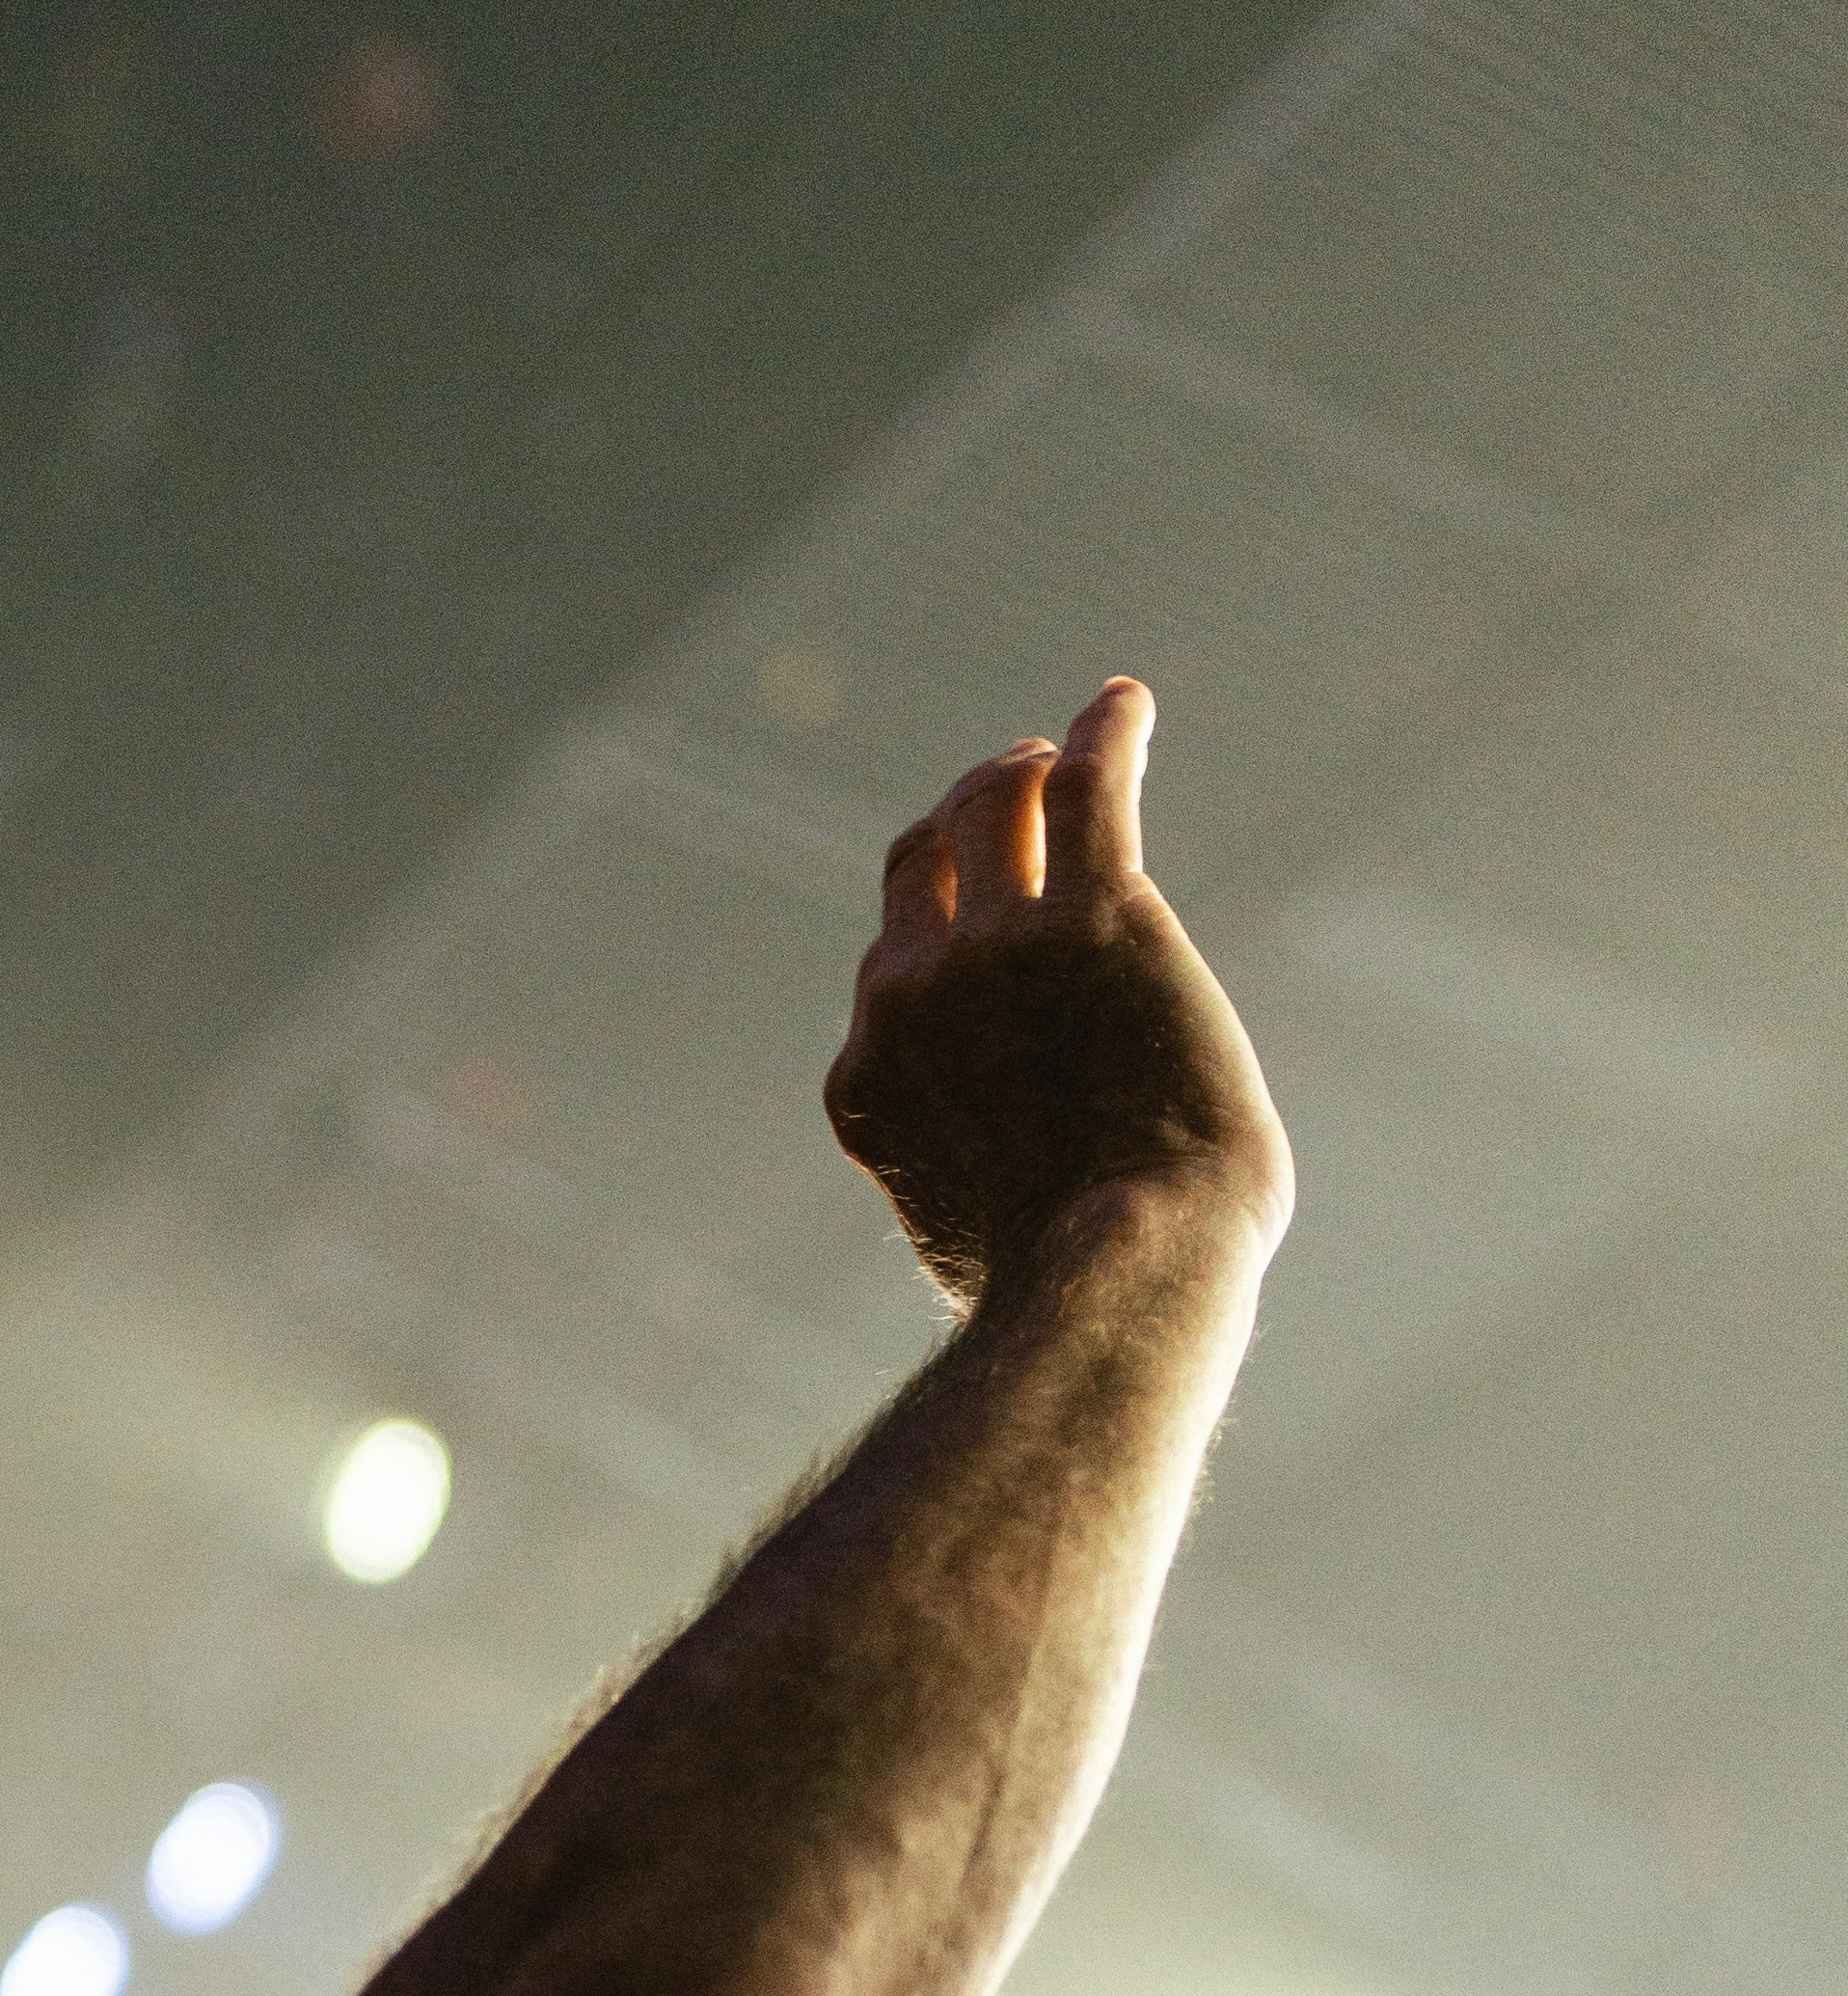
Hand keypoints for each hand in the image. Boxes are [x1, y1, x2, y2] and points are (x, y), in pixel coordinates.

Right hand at [825, 680, 1289, 1313]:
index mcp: (869, 1084)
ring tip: (1063, 752)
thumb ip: (964, 1185)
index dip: (940, 933)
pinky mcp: (1096, 914)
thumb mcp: (972, 1243)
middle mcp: (912, 998)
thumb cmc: (1074, 1290)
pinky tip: (1124, 705)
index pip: (890, 970)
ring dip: (1021, 769)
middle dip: (961, 822)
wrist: (1121, 1275)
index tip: (986, 914)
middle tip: (1012, 792)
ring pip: (993, 805)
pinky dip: (1103, 732)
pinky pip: (1087, 785)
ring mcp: (996, 949)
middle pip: (919, 863)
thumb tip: (1005, 1205)